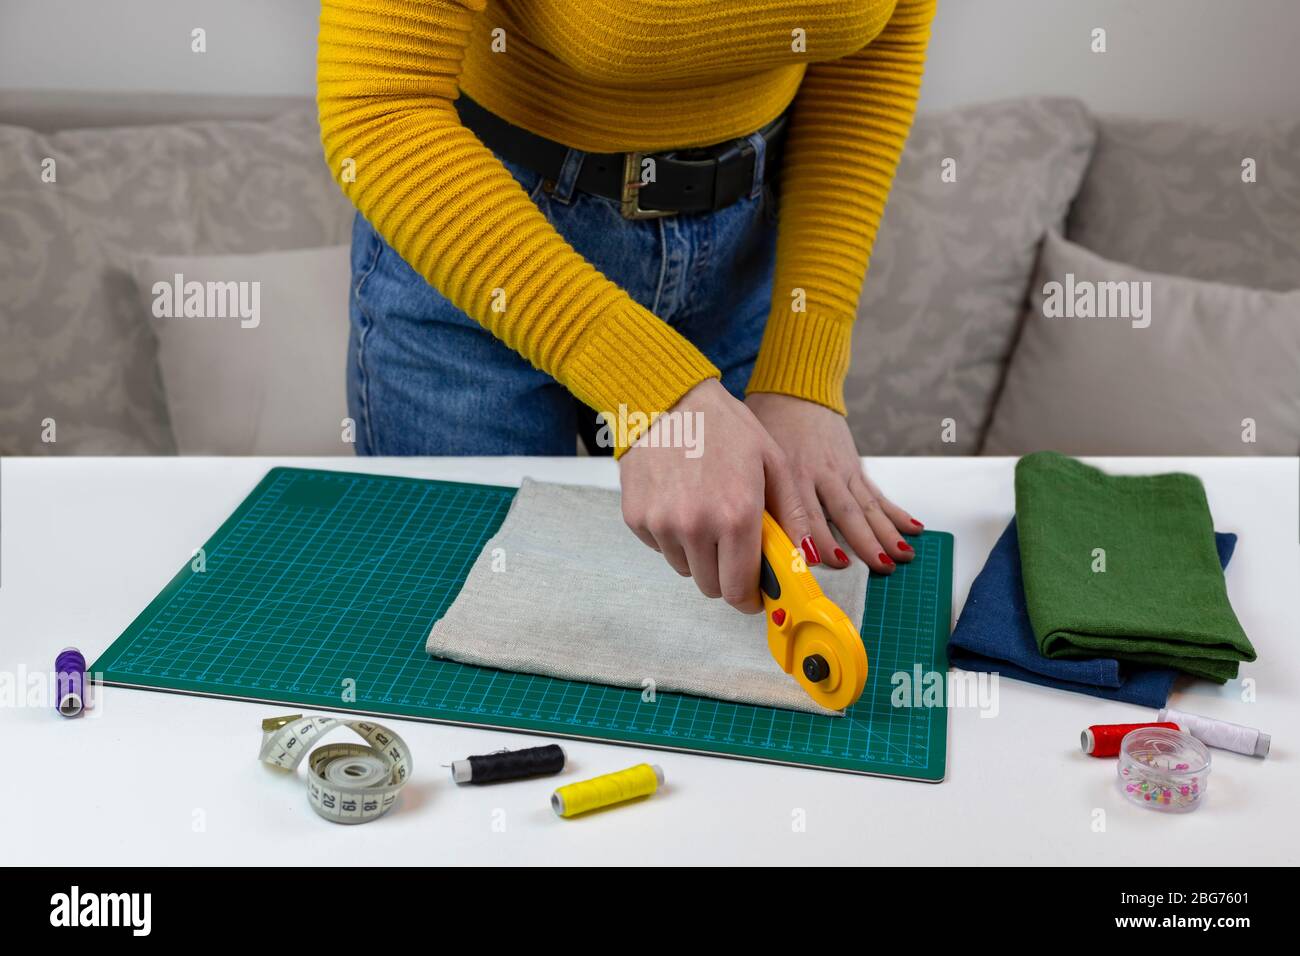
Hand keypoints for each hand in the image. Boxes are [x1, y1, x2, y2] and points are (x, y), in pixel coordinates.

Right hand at [619, 379, 812, 613]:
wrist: (666, 399)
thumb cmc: (724, 427)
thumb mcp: (772, 461)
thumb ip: (793, 514)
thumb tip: (806, 559)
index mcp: (737, 515)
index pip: (740, 589)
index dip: (750, 597)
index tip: (754, 592)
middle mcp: (696, 527)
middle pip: (712, 587)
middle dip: (727, 576)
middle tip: (732, 547)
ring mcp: (661, 524)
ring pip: (686, 569)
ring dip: (699, 555)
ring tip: (705, 513)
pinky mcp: (636, 518)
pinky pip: (660, 548)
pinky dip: (673, 537)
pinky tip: (680, 502)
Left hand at [746, 392, 921, 574]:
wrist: (795, 393)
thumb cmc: (770, 427)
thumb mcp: (756, 459)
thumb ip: (759, 496)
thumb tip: (754, 539)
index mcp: (792, 474)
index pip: (805, 514)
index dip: (817, 539)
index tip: (828, 563)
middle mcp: (821, 474)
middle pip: (844, 513)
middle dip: (863, 541)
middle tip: (878, 565)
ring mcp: (842, 471)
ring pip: (866, 506)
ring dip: (885, 532)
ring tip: (900, 556)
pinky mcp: (855, 468)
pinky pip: (876, 495)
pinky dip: (895, 513)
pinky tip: (912, 529)